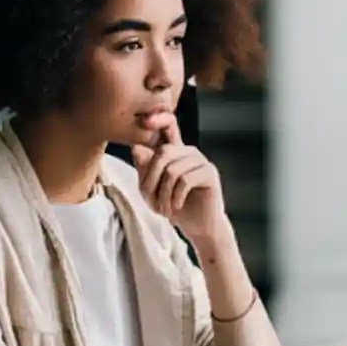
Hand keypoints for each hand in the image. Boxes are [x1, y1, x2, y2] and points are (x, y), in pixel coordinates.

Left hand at [131, 115, 228, 243]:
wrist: (199, 228)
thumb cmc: (175, 207)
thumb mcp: (152, 190)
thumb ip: (145, 170)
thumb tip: (136, 148)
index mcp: (174, 151)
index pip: (168, 125)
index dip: (158, 117)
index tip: (144, 120)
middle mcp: (188, 151)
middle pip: (163, 152)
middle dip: (151, 180)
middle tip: (151, 202)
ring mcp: (201, 161)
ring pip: (172, 170)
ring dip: (163, 195)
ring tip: (164, 211)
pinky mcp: (210, 174)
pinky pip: (185, 180)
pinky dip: (175, 198)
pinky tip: (176, 208)